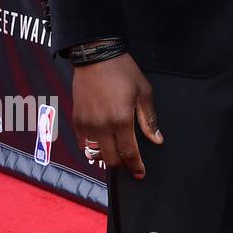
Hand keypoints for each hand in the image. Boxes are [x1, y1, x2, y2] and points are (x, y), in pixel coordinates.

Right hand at [71, 51, 161, 178]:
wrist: (96, 57)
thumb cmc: (124, 72)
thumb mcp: (144, 93)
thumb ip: (149, 120)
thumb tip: (156, 140)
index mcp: (121, 120)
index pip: (129, 152)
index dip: (136, 166)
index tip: (140, 174)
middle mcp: (101, 126)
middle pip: (110, 159)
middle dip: (122, 164)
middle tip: (131, 162)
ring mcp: (86, 124)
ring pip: (94, 154)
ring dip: (106, 156)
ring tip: (116, 151)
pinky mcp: (76, 120)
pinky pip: (83, 144)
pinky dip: (92, 147)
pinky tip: (102, 141)